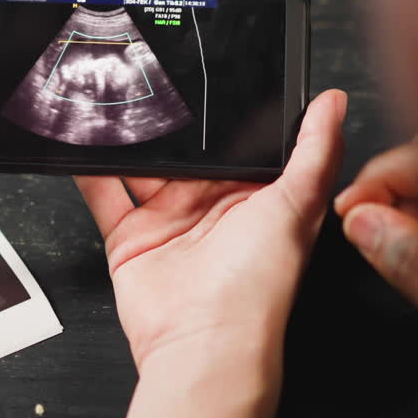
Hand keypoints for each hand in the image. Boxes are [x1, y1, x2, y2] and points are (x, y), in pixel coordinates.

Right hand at [75, 90, 347, 417]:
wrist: (203, 343)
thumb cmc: (257, 288)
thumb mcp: (297, 206)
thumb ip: (314, 150)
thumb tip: (335, 103)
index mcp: (255, 197)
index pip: (242, 142)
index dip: (233, 112)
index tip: (219, 74)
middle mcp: (211, 208)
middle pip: (187, 151)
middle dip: (173, 124)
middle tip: (158, 81)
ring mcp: (169, 222)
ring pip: (142, 167)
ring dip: (130, 141)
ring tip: (117, 105)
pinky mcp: (131, 238)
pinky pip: (105, 196)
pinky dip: (90, 172)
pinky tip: (83, 144)